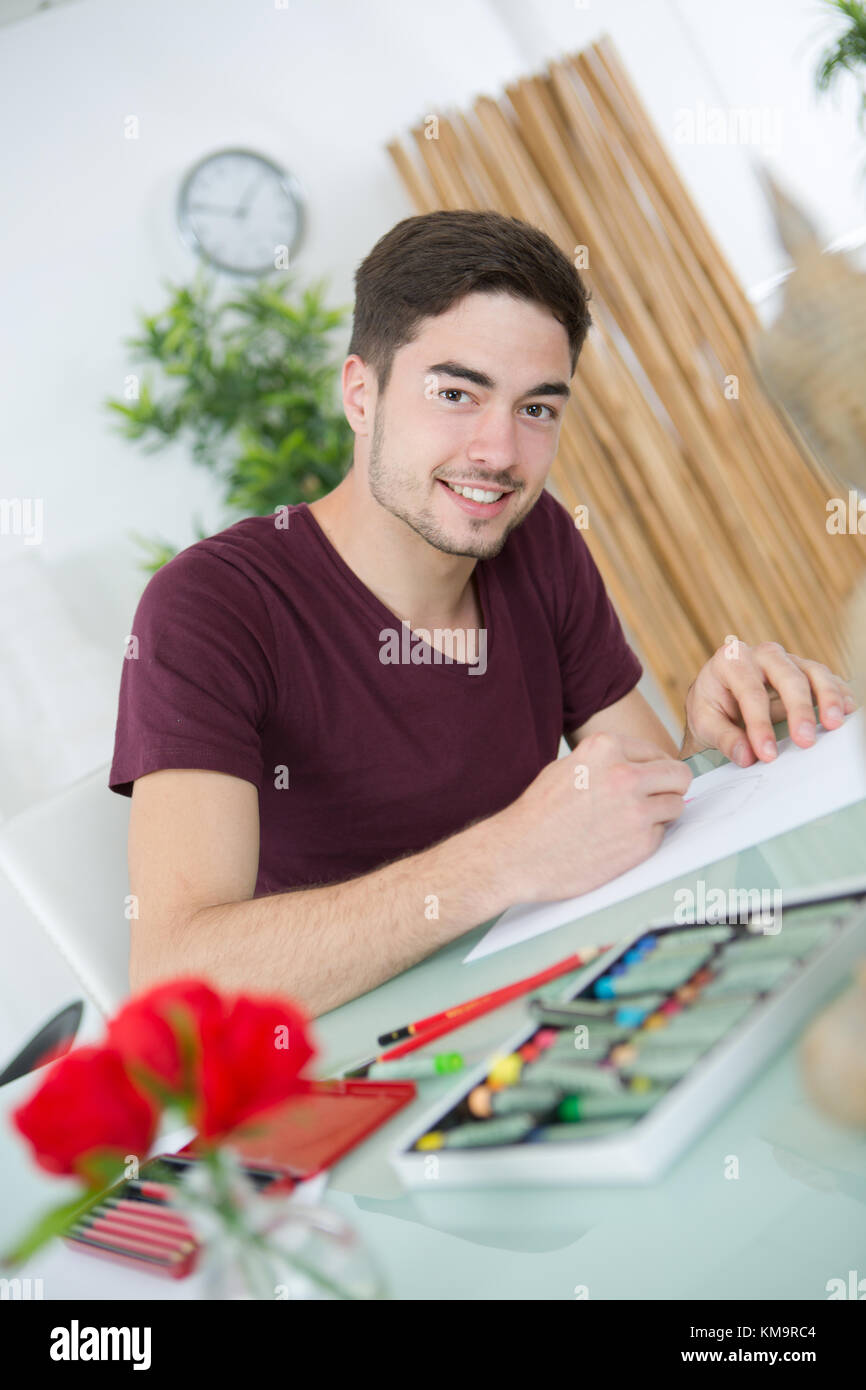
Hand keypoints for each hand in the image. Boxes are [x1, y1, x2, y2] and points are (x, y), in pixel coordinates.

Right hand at [501, 732, 692, 903]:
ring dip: (660, 814)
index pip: (656, 752)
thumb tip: (642, 764)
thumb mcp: (567, 766)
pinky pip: (662, 834)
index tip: (647, 781)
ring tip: (631, 823)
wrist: (518, 854)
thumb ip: (606, 760)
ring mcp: (636, 809)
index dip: (653, 770)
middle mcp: (624, 774)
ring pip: (676, 804)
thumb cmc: (538, 813)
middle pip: (678, 775)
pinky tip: (619, 841)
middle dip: (668, 788)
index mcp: (605, 748)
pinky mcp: (641, 842)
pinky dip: (647, 838)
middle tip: (654, 800)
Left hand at [681, 640, 857, 766]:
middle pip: (787, 676)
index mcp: (730, 661)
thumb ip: (725, 739)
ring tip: (834, 724)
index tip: (767, 753)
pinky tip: (847, 710)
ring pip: (813, 671)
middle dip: (798, 709)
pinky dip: (838, 693)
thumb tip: (746, 756)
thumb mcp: (705, 724)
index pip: (750, 692)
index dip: (759, 724)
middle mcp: (761, 655)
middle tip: (806, 741)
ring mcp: (786, 661)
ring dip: (827, 697)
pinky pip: (826, 678)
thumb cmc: (711, 707)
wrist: (718, 697)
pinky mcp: (804, 671)